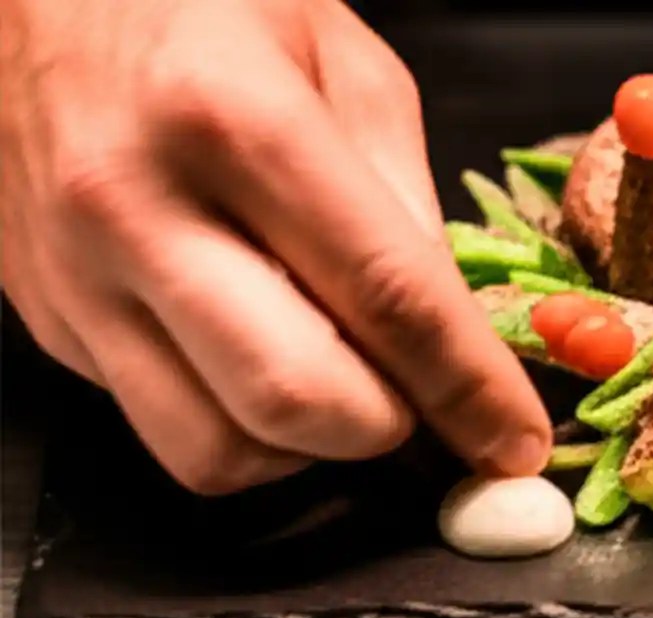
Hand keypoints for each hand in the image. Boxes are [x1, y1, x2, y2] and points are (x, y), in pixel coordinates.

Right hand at [0, 0, 551, 494]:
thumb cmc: (206, 5)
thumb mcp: (348, 64)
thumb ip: (407, 203)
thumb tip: (453, 338)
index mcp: (233, 119)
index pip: (385, 296)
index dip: (469, 389)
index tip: (516, 443)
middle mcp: (136, 209)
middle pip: (294, 399)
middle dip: (391, 427)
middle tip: (424, 396)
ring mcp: (75, 277)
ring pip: (218, 450)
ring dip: (313, 445)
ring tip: (342, 377)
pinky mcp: (47, 321)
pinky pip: (164, 427)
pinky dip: (243, 428)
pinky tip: (266, 362)